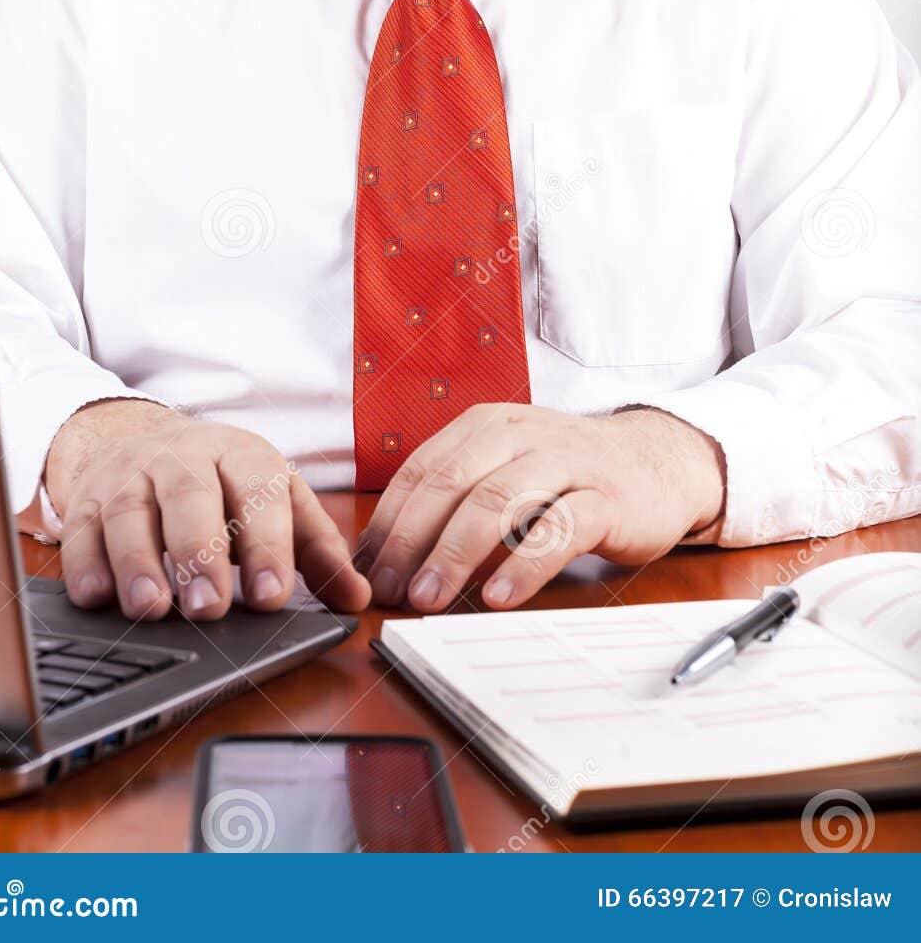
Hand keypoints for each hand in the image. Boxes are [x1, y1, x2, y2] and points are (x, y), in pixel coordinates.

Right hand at [45, 399, 370, 620]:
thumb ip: (317, 551)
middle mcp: (183, 458)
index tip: (271, 595)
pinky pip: (79, 529)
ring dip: (138, 561)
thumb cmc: (223, 483)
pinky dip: (86, 563)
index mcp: (242, 456)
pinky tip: (98, 597)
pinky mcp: (86, 499)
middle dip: (198, 552)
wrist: (144, 438)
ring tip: (152, 609)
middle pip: (190, 496)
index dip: (266, 543)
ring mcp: (130, 475)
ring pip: (130, 512)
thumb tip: (358, 600)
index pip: (258, 491)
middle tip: (209, 608)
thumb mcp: (276, 501)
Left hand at [353, 404, 725, 611]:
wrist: (658, 462)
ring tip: (429, 597)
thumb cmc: (569, 473)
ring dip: (456, 553)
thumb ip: (457, 498)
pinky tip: (497, 596)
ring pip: (498, 502)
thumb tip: (388, 554)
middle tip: (388, 590)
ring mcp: (566, 463)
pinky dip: (522, 566)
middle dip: (412, 540)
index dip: (389, 521)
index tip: (365, 569)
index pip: (423, 470)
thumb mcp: (507, 467)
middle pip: (452, 484)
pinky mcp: (606, 499)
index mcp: (487, 424)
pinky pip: (558, 532)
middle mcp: (522, 434)